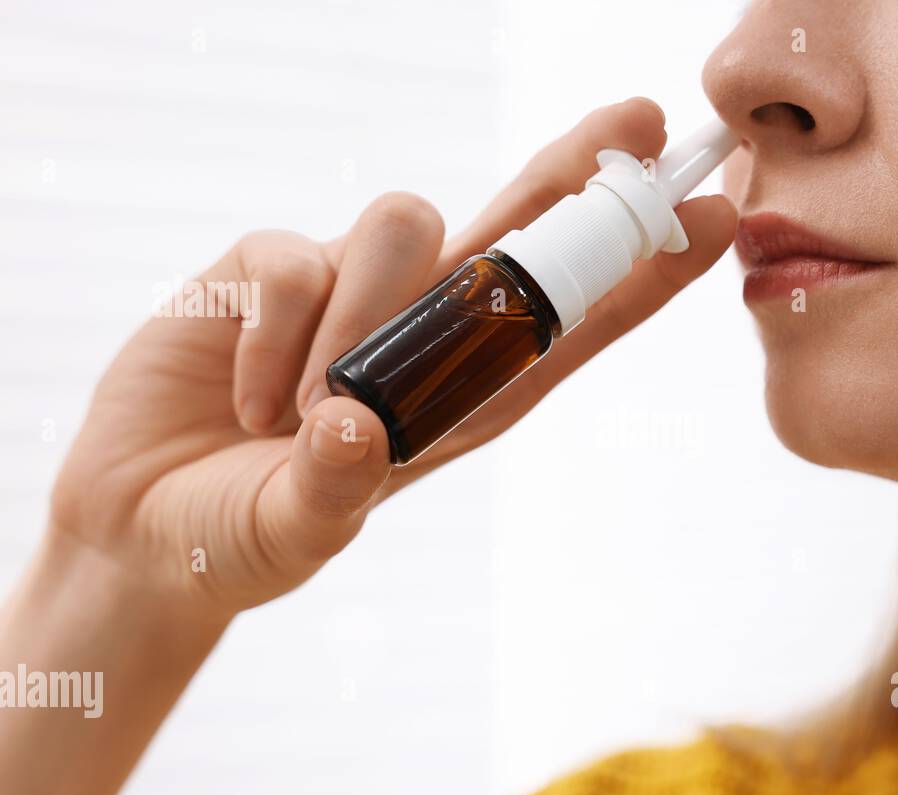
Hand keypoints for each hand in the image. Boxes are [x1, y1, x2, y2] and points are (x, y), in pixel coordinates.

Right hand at [48, 98, 736, 618]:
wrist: (145, 529)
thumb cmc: (246, 536)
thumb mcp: (300, 531)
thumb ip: (333, 492)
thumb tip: (358, 427)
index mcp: (469, 396)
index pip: (574, 321)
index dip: (644, 271)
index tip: (712, 218)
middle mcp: (423, 333)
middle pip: (521, 229)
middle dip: (579, 173)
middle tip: (641, 116)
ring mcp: (349, 291)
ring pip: (406, 224)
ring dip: (364, 315)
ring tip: (310, 412)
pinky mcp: (269, 270)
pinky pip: (294, 257)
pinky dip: (275, 331)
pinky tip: (249, 398)